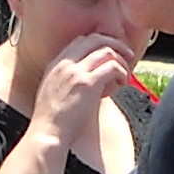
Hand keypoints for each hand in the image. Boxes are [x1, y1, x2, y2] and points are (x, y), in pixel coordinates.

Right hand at [30, 34, 134, 148]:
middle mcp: (65, 63)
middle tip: (126, 55)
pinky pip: (112, 67)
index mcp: (56, 64)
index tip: (110, 54)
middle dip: (114, 44)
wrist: (47, 134)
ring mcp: (76, 72)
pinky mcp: (88, 84)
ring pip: (106, 51)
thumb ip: (66, 82)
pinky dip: (122, 72)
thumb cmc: (51, 122)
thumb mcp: (52, 93)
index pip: (80, 41)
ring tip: (125, 75)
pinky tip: (122, 83)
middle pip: (95, 39)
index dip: (99, 44)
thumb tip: (86, 83)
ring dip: (121, 61)